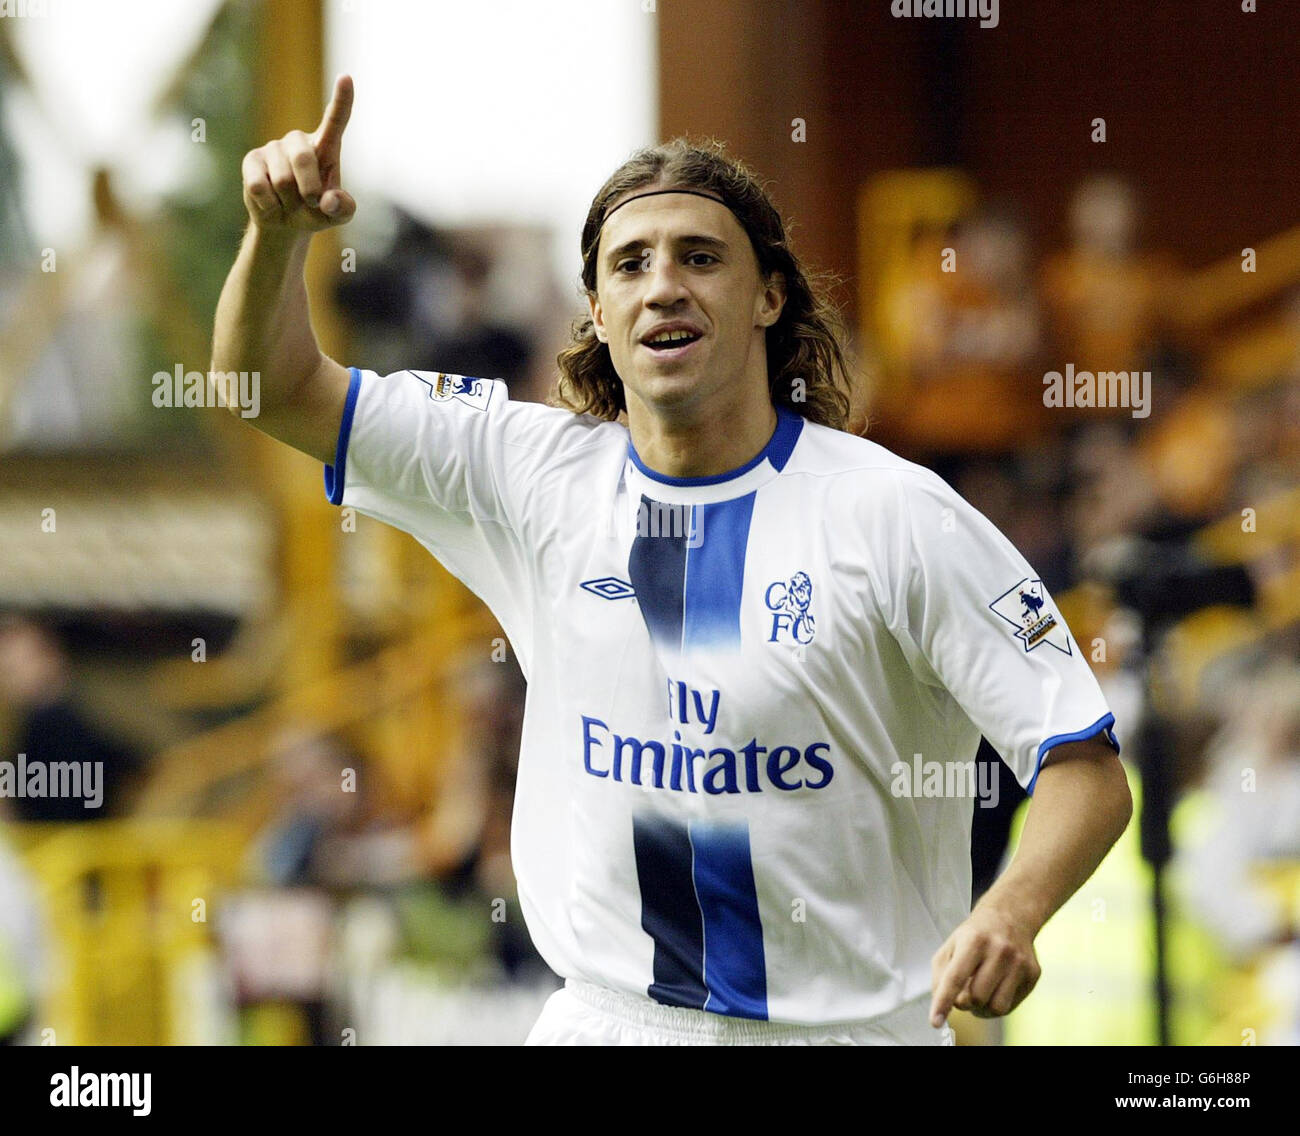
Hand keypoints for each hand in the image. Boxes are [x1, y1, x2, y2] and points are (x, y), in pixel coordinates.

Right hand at [241, 74, 356, 229]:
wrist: (285, 223)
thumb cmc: (317, 212)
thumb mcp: (338, 215)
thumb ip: (344, 208)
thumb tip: (329, 200)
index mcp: (326, 147)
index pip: (336, 120)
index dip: (342, 100)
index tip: (346, 77)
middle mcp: (298, 141)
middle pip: (303, 160)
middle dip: (309, 191)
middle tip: (311, 204)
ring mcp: (273, 148)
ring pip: (281, 180)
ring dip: (289, 202)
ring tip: (289, 202)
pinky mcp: (251, 160)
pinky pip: (260, 187)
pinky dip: (269, 205)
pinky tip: (271, 202)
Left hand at [928, 898, 1041, 1027]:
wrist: (1010, 917)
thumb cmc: (976, 934)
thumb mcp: (950, 945)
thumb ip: (941, 975)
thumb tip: (942, 1004)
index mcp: (974, 940)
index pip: (956, 977)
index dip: (944, 1001)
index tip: (935, 1021)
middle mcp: (1000, 950)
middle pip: (977, 997)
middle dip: (966, 1001)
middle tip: (964, 992)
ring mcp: (1020, 963)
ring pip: (996, 1007)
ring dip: (982, 1007)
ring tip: (979, 993)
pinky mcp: (1033, 973)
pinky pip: (1011, 1006)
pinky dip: (997, 1003)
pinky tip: (995, 988)